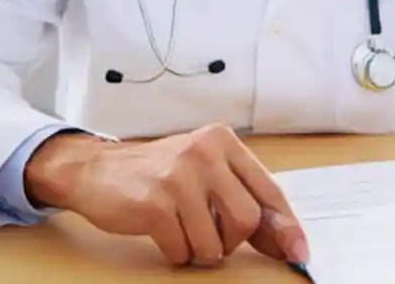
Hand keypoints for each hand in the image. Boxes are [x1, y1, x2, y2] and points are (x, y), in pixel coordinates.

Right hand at [24, 123, 308, 267]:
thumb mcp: (204, 171)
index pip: (268, 190)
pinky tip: (163, 233)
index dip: (285, 226)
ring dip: (200, 250)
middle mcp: (204, 153)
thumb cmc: (157, 174)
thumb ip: (242, 197)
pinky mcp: (154, 203)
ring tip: (182, 231)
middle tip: (209, 236)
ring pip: (215, 242)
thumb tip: (286, 239)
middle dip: (231, 241)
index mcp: (223, 142)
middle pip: (246, 220)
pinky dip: (176, 252)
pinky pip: (183, 249)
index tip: (297, 251)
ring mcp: (178, 176)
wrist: (96, 170)